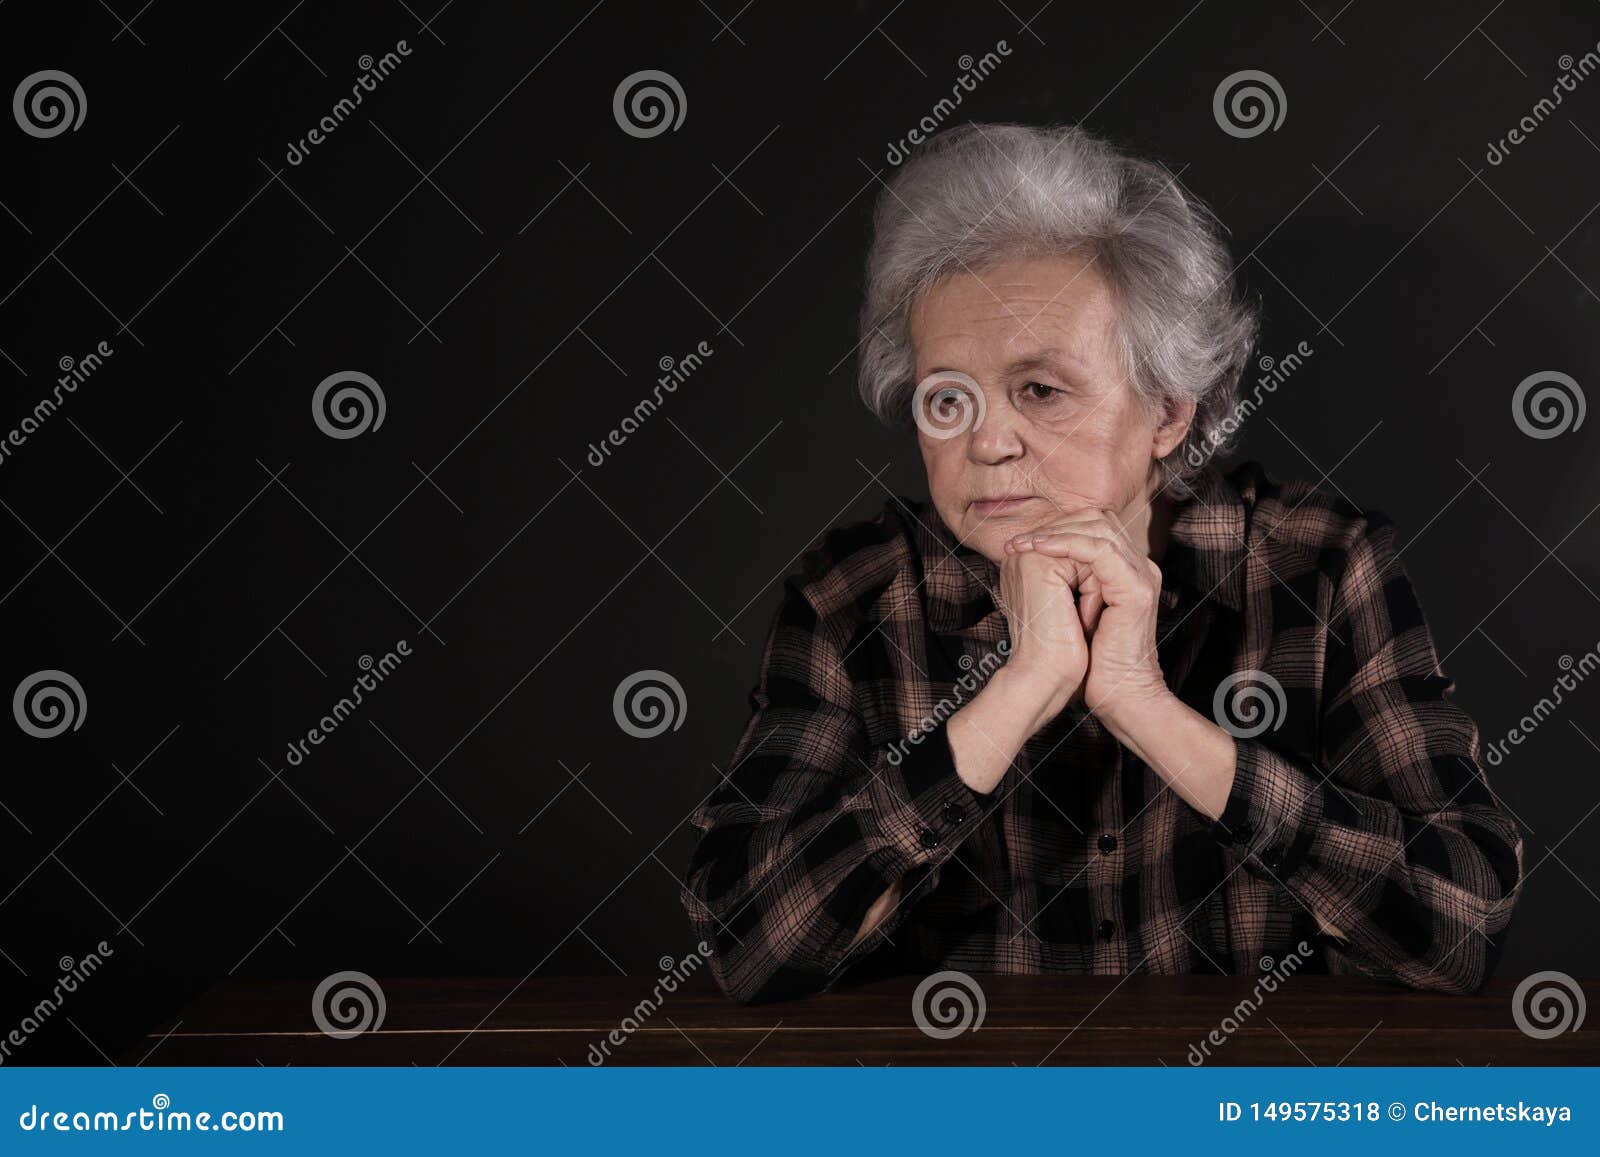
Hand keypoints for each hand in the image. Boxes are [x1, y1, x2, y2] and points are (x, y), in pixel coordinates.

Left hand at [1005, 508, 1170, 723]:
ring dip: (1055, 533)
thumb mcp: (1071, 609)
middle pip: (1098, 519)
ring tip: (1024, 546)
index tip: (1019, 544)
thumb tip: (1027, 558)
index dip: (1056, 528)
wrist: (1117, 693)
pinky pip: (1099, 550)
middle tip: (1018, 542)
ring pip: (1098, 528)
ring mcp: (1142, 574)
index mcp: (1126, 570)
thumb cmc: (1091, 661)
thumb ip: (1063, 580)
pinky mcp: (1136, 588)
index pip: (1093, 526)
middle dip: (1054, 525)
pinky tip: (1040, 551)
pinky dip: (1067, 545)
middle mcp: (1139, 567)